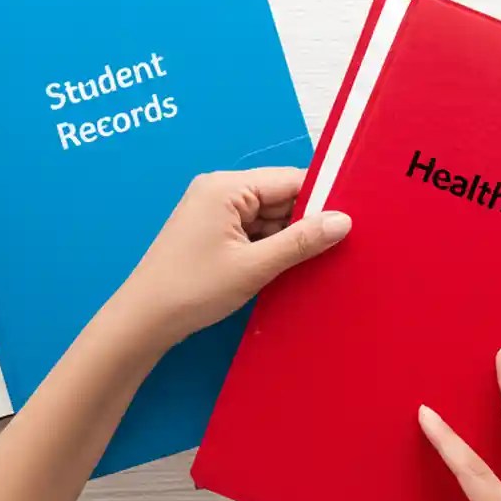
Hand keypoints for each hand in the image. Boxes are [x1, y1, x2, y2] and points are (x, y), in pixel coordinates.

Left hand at [113, 167, 350, 345]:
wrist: (144, 320)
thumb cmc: (194, 289)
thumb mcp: (254, 266)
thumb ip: (301, 241)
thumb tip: (343, 221)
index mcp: (226, 187)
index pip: (289, 180)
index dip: (322, 198)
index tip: (356, 217)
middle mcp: (219, 190)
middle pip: (279, 197)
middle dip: (307, 220)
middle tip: (346, 243)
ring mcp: (213, 212)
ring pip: (268, 217)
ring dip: (290, 237)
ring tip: (324, 257)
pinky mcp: (212, 233)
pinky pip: (252, 231)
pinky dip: (271, 246)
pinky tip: (292, 265)